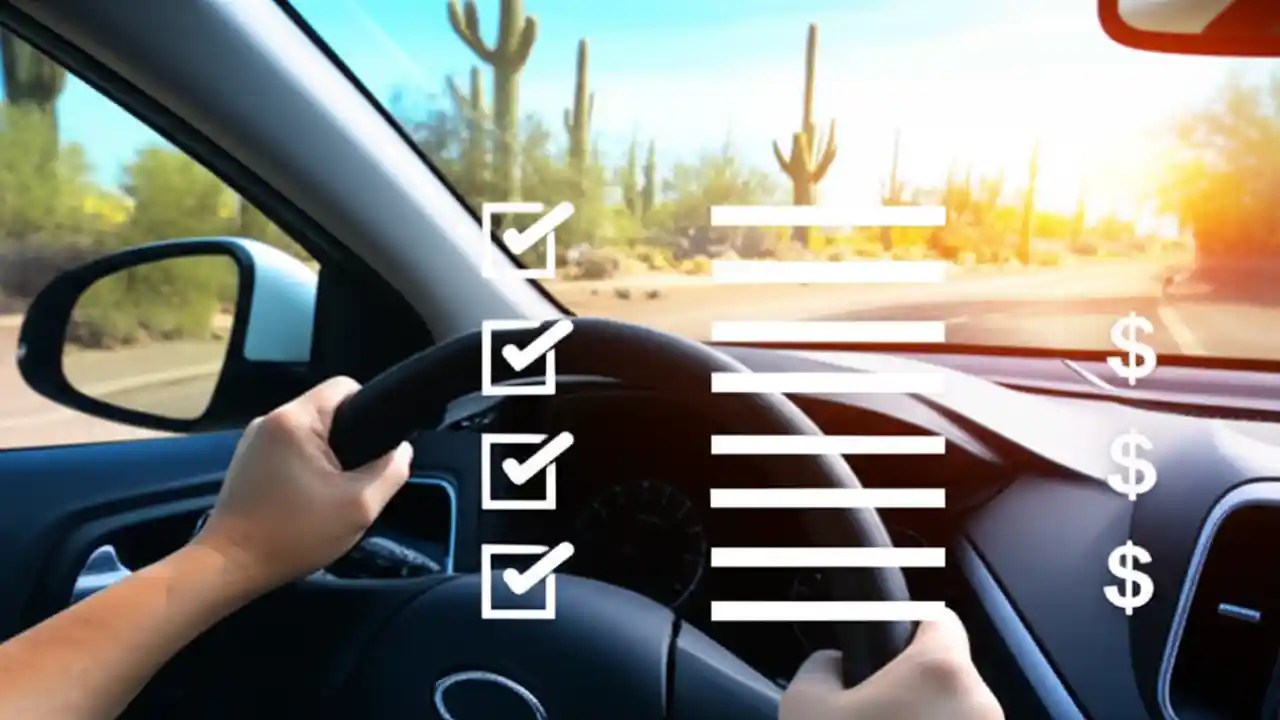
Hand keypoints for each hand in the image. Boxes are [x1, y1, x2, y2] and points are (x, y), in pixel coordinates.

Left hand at [192, 376, 412, 590]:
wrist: (230, 566)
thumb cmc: (294, 534)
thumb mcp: (359, 506)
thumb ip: (390, 471)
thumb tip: (401, 449)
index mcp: (295, 419)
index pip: (345, 386)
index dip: (370, 410)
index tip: (377, 447)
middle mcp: (270, 419)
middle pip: (327, 411)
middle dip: (349, 440)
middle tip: (358, 478)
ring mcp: (253, 440)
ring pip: (308, 432)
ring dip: (327, 456)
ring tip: (334, 492)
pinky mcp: (245, 461)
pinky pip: (289, 449)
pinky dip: (305, 467)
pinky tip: (308, 499)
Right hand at [780, 608, 1002, 719]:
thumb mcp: (804, 706)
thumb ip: (820, 667)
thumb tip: (836, 665)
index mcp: (941, 671)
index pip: (940, 618)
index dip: (907, 623)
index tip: (882, 643)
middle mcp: (982, 703)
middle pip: (946, 673)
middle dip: (912, 685)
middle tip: (870, 708)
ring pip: (955, 712)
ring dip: (926, 718)